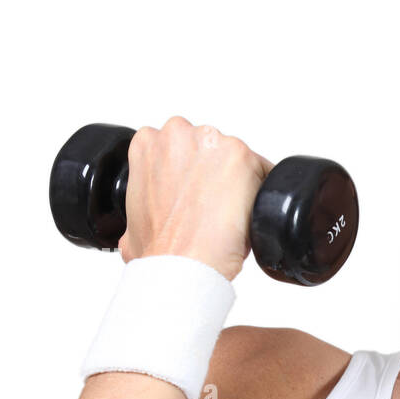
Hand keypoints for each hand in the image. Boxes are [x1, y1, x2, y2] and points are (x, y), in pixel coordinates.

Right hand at [117, 115, 274, 280]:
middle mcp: (176, 134)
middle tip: (216, 208)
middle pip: (211, 149)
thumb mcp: (135, 217)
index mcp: (147, 143)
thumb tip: (153, 213)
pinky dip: (262, 193)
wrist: (180, 264)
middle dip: (217, 175)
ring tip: (230, 215)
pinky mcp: (241, 156)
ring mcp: (210, 141)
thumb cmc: (161, 248)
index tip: (200, 196)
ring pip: (238, 159)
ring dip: (240, 183)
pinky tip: (249, 214)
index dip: (196, 176)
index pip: (184, 150)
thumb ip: (146, 199)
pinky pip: (264, 171)